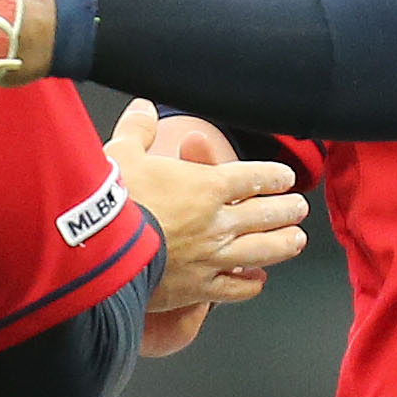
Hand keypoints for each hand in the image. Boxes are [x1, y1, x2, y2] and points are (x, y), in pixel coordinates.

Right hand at [108, 103, 305, 354]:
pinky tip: (257, 281)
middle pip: (266, 214)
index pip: (253, 178)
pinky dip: (250, 284)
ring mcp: (212, 257)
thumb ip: (138, 130)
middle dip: (287, 210)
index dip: (273, 177)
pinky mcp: (199, 288)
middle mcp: (217, 222)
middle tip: (298, 208)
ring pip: (262, 251)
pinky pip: (236, 289)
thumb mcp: (120, 154)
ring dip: (283, 244)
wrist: (99, 254)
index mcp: (205, 186)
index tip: (285, 178)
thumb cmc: (111, 204)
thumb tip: (143, 108)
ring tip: (295, 240)